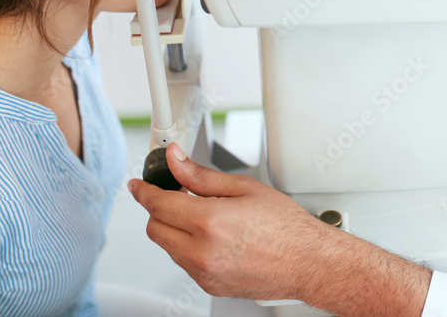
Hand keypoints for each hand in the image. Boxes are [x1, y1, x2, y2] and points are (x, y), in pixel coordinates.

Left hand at [129, 143, 431, 314]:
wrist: (307, 262)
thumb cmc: (286, 226)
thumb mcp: (244, 188)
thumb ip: (202, 175)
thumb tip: (176, 160)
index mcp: (210, 222)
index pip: (158, 205)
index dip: (144, 191)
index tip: (139, 184)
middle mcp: (202, 252)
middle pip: (155, 228)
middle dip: (160, 210)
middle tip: (179, 196)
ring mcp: (204, 273)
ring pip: (167, 247)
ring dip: (175, 229)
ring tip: (208, 217)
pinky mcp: (209, 286)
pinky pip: (184, 264)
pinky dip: (189, 248)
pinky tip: (215, 238)